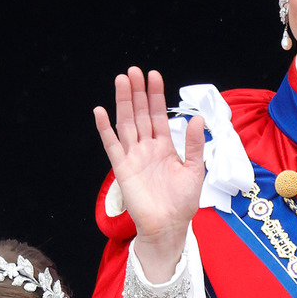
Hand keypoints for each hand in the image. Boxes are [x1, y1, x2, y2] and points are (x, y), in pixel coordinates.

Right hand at [93, 67, 205, 281]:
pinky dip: (105, 128)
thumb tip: (196, 118)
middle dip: (137, 92)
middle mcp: (147, 148)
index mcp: (164, 147)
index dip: (156, 96)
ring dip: (123, 102)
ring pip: (126, 123)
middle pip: (140, 114)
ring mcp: (133, 156)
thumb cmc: (182, 203)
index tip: (153, 75)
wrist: (169, 227)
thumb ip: (192, 144)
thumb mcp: (195, 170)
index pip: (158, 115)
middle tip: (133, 70)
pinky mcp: (122, 168)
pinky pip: (112, 145)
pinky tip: (100, 111)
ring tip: (121, 80)